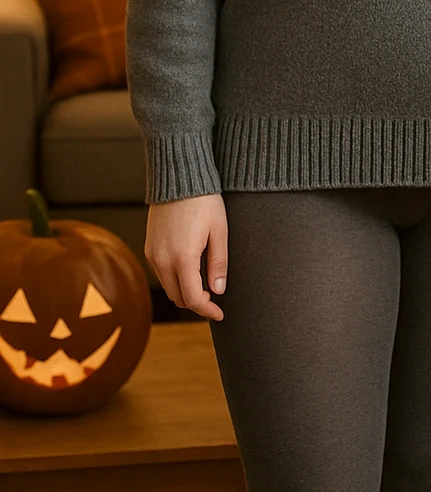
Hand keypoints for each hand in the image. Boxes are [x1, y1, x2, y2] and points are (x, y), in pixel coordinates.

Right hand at [144, 193, 228, 320]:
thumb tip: (218, 290)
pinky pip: (160, 273)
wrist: (179, 177)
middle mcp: (163, 259)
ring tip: (204, 286)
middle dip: (196, 303)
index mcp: (183, 258)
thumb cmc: (204, 201)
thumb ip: (218, 264)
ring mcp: (153, 253)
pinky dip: (174, 279)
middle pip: (178, 297)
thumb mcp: (219, 231)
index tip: (220, 314)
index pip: (193, 298)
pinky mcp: (149, 246)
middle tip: (214, 300)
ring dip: (184, 292)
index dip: (207, 310)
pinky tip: (189, 271)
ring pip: (168, 286)